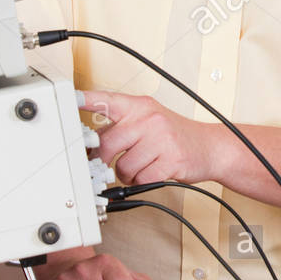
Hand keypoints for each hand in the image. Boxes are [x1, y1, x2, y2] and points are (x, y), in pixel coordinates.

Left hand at [82, 89, 221, 186]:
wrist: (211, 147)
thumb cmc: (175, 136)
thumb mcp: (149, 121)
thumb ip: (121, 127)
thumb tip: (89, 144)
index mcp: (140, 106)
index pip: (106, 100)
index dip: (85, 100)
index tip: (69, 97)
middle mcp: (149, 118)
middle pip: (106, 144)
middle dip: (104, 161)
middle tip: (109, 164)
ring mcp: (161, 138)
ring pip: (122, 166)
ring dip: (127, 174)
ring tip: (140, 167)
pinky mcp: (171, 160)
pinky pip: (140, 178)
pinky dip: (141, 182)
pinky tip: (151, 173)